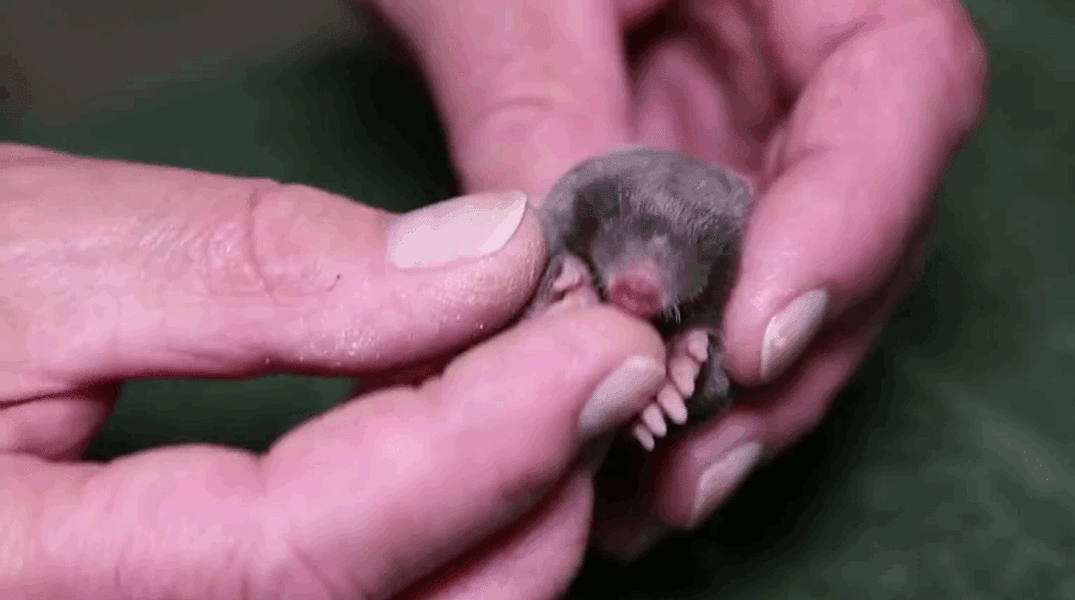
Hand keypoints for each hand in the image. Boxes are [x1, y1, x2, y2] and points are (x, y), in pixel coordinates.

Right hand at [0, 144, 670, 598]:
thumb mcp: (38, 254)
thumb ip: (262, 267)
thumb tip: (485, 256)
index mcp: (31, 585)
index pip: (309, 550)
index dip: (484, 439)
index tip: (599, 338)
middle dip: (527, 505)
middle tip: (589, 364)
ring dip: (508, 531)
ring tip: (542, 392)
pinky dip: (451, 549)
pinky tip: (464, 452)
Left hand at [370, 0, 986, 554]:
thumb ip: (538, 113)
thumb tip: (551, 293)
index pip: (905, 85)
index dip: (854, 222)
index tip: (756, 341)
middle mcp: (813, 71)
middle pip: (873, 225)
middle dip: (789, 359)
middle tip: (692, 464)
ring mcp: (763, 146)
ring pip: (804, 288)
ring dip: (740, 404)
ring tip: (650, 496)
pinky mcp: (706, 204)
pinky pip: (721, 300)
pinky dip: (681, 386)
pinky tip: (622, 463)